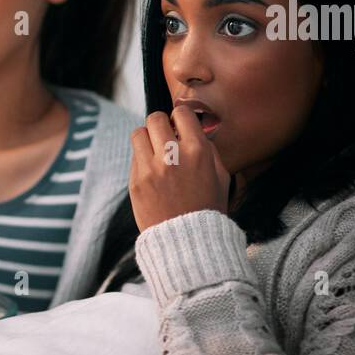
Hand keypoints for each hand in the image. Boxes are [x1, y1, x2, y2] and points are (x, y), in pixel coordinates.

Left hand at [128, 105, 231, 232]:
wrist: (188, 241)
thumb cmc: (208, 207)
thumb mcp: (221, 175)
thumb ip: (207, 149)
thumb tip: (194, 129)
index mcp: (198, 151)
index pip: (181, 112)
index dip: (180, 116)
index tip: (180, 125)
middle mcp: (172, 156)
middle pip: (155, 118)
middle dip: (160, 124)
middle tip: (165, 136)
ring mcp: (151, 169)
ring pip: (138, 133)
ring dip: (147, 139)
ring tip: (155, 152)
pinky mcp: (136, 182)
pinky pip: (134, 157)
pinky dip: (142, 159)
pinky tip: (153, 173)